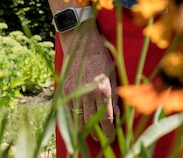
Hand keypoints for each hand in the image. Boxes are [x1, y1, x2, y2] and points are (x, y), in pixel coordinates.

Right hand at [59, 24, 118, 138]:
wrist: (81, 43)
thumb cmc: (101, 58)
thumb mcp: (113, 76)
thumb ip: (114, 97)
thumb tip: (118, 114)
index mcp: (103, 90)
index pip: (106, 119)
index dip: (109, 132)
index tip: (112, 138)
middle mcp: (88, 94)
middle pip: (92, 122)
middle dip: (98, 133)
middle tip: (102, 138)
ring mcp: (74, 93)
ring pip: (79, 119)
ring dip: (86, 128)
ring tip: (92, 133)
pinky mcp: (64, 91)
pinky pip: (68, 111)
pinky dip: (74, 119)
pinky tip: (80, 122)